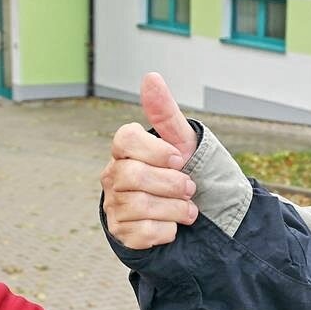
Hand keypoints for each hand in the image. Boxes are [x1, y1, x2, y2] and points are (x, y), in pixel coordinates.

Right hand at [101, 72, 198, 248]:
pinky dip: (167, 231)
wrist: (197, 215)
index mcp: (126, 150)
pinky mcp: (121, 232)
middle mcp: (113, 175)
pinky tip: (173, 226)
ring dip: (175, 209)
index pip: (125, 139)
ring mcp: (114, 204)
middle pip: (133, 176)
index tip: (179, 158)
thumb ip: (165, 112)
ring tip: (189, 210)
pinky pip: (141, 233)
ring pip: (139, 206)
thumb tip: (151, 76)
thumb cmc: (186, 172)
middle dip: (171, 184)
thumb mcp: (182, 141)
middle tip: (191, 188)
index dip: (154, 150)